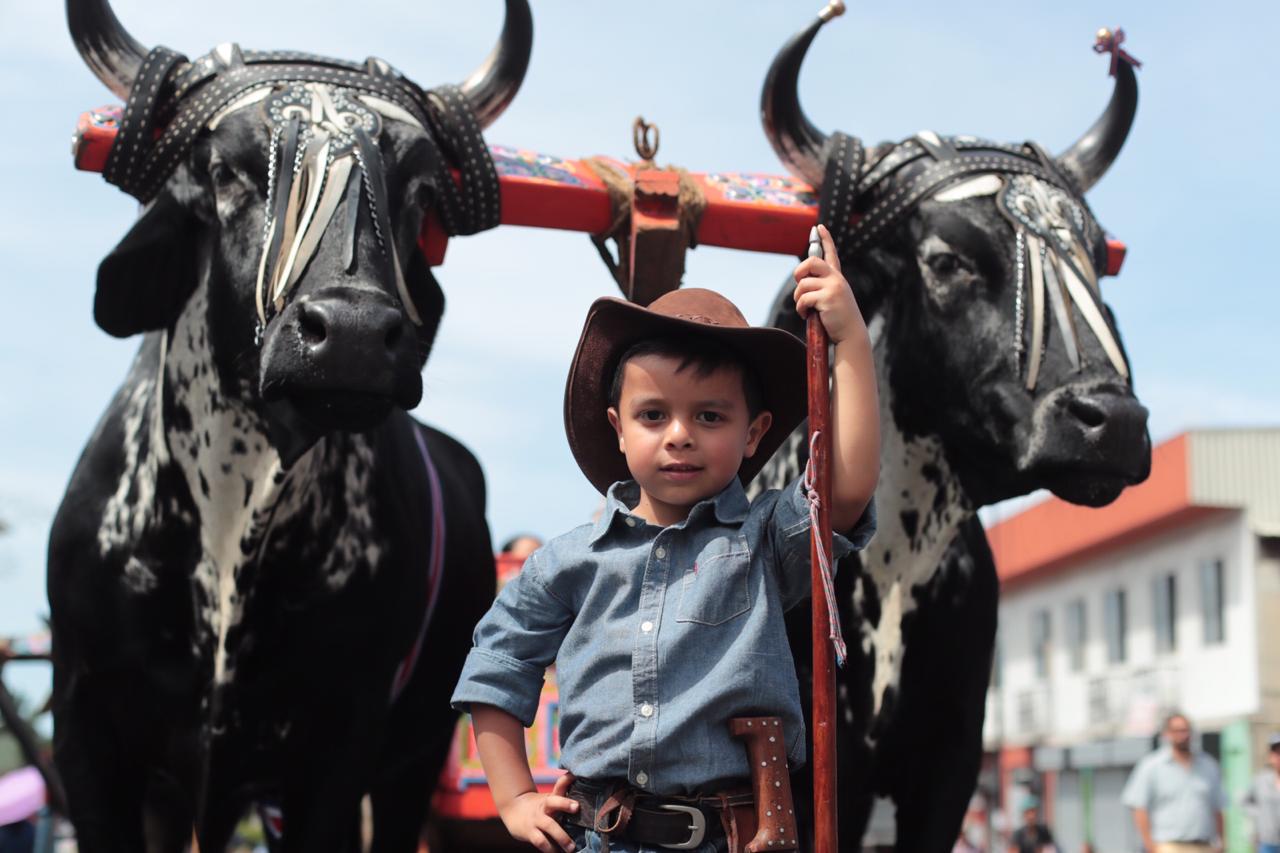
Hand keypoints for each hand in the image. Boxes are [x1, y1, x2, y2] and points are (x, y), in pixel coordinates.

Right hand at [497, 772, 578, 852]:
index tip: (575, 787)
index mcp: (550, 798)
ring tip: (571, 848)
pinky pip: (541, 842)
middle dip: (564, 804)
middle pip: (553, 802)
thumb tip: (574, 775)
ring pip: (548, 827)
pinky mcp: (530, 833)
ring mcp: (536, 820)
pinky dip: (549, 849)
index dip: (566, 784)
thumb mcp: (550, 797)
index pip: (559, 788)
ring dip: (561, 837)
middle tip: (576, 808)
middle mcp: (544, 807)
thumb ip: (562, 789)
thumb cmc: (539, 805)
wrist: (513, 809)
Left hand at [792, 224, 864, 343]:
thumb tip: (802, 280)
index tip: (819, 227)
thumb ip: (820, 286)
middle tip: (800, 284)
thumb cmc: (838, 319)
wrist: (851, 334)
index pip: (831, 253)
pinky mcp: (828, 298)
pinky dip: (800, 308)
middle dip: (799, 272)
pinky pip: (803, 299)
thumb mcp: (831, 298)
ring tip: (805, 309)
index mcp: (837, 278)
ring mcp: (833, 287)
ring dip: (798, 299)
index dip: (825, 239)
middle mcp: (836, 279)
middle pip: (811, 262)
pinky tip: (806, 315)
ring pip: (803, 285)